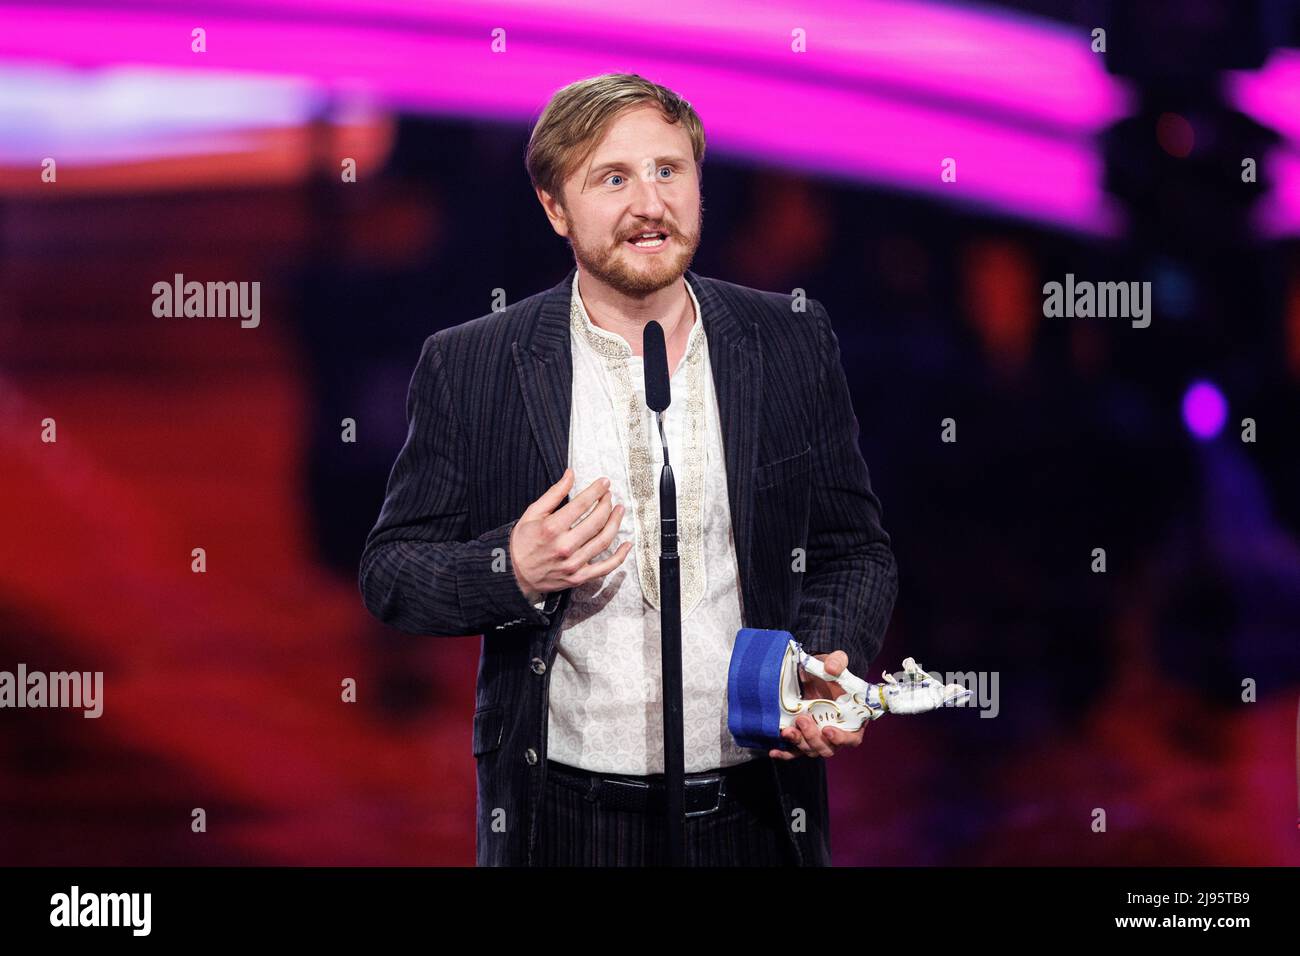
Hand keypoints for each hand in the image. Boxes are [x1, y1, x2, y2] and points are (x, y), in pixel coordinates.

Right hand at [509, 467, 631, 601]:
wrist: (513, 574)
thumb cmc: (522, 542)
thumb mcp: (532, 513)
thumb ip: (554, 494)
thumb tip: (571, 474)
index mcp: (552, 528)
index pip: (582, 504)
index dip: (596, 490)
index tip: (604, 483)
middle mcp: (564, 546)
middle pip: (596, 521)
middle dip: (606, 504)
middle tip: (609, 495)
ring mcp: (573, 564)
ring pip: (604, 540)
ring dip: (615, 522)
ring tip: (619, 510)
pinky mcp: (579, 577)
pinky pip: (605, 567)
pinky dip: (620, 556)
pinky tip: (627, 544)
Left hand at [769, 650, 864, 759]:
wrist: (813, 672)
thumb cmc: (830, 670)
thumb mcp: (836, 661)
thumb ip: (838, 662)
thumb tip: (831, 669)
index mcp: (851, 719)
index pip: (852, 738)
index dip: (841, 738)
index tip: (827, 730)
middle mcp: (835, 732)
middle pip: (828, 748)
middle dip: (813, 737)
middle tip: (801, 720)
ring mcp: (818, 736)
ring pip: (811, 750)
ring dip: (798, 743)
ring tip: (786, 731)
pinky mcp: (802, 736)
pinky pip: (794, 751)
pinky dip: (785, 753)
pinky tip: (773, 751)